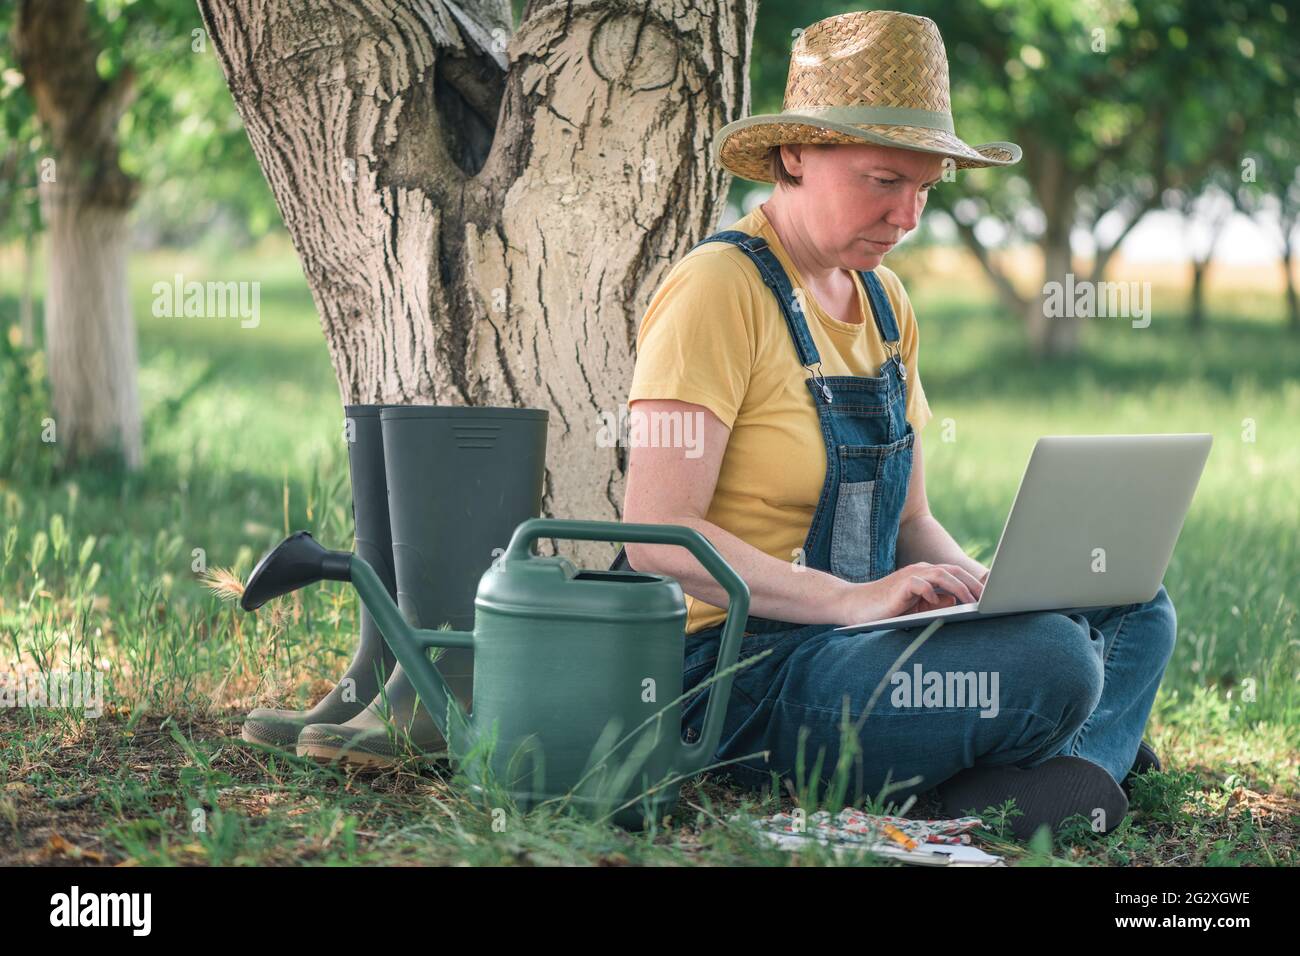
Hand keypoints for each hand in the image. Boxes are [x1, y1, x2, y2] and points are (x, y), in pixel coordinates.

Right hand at [837, 562, 984, 623]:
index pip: (956, 574)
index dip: (974, 583)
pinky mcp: (899, 585)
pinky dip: (930, 592)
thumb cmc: (887, 608)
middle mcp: (921, 571)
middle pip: (953, 571)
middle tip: (989, 598)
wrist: (856, 605)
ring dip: (959, 588)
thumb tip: (957, 602)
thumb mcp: (917, 607)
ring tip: (972, 601)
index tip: (991, 596)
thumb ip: (935, 603)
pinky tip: (939, 602)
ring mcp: (910, 576)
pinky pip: (919, 584)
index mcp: (927, 575)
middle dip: (973, 584)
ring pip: (941, 575)